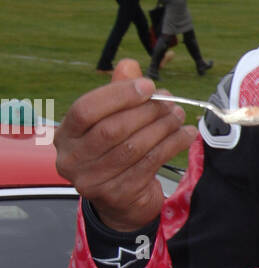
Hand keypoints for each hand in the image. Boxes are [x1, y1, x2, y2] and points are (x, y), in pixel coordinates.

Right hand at [54, 58, 198, 230]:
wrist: (121, 202)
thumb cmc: (114, 152)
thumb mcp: (111, 120)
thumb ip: (117, 92)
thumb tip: (129, 65)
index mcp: (65, 135)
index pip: (85, 109)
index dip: (119, 95)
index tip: (148, 86)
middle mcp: (71, 159)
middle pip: (111, 129)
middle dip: (146, 112)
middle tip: (169, 102)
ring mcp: (92, 181)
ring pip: (133, 147)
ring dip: (162, 128)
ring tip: (178, 116)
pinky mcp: (117, 195)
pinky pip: (150, 164)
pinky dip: (171, 146)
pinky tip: (185, 135)